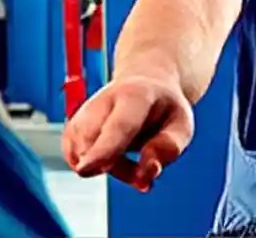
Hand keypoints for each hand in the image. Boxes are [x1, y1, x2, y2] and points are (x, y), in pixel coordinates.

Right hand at [61, 75, 193, 191]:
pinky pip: (74, 157)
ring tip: (131, 159)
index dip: (103, 150)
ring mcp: (84, 112)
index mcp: (135, 96)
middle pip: (92, 143)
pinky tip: (113, 158)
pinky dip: (93, 166)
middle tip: (143, 171)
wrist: (146, 84)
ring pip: (81, 154)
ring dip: (107, 168)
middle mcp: (103, 100)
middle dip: (115, 168)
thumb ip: (169, 148)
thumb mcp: (182, 124)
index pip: (117, 126)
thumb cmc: (165, 108)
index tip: (85, 170)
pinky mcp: (73, 126)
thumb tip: (147, 172)